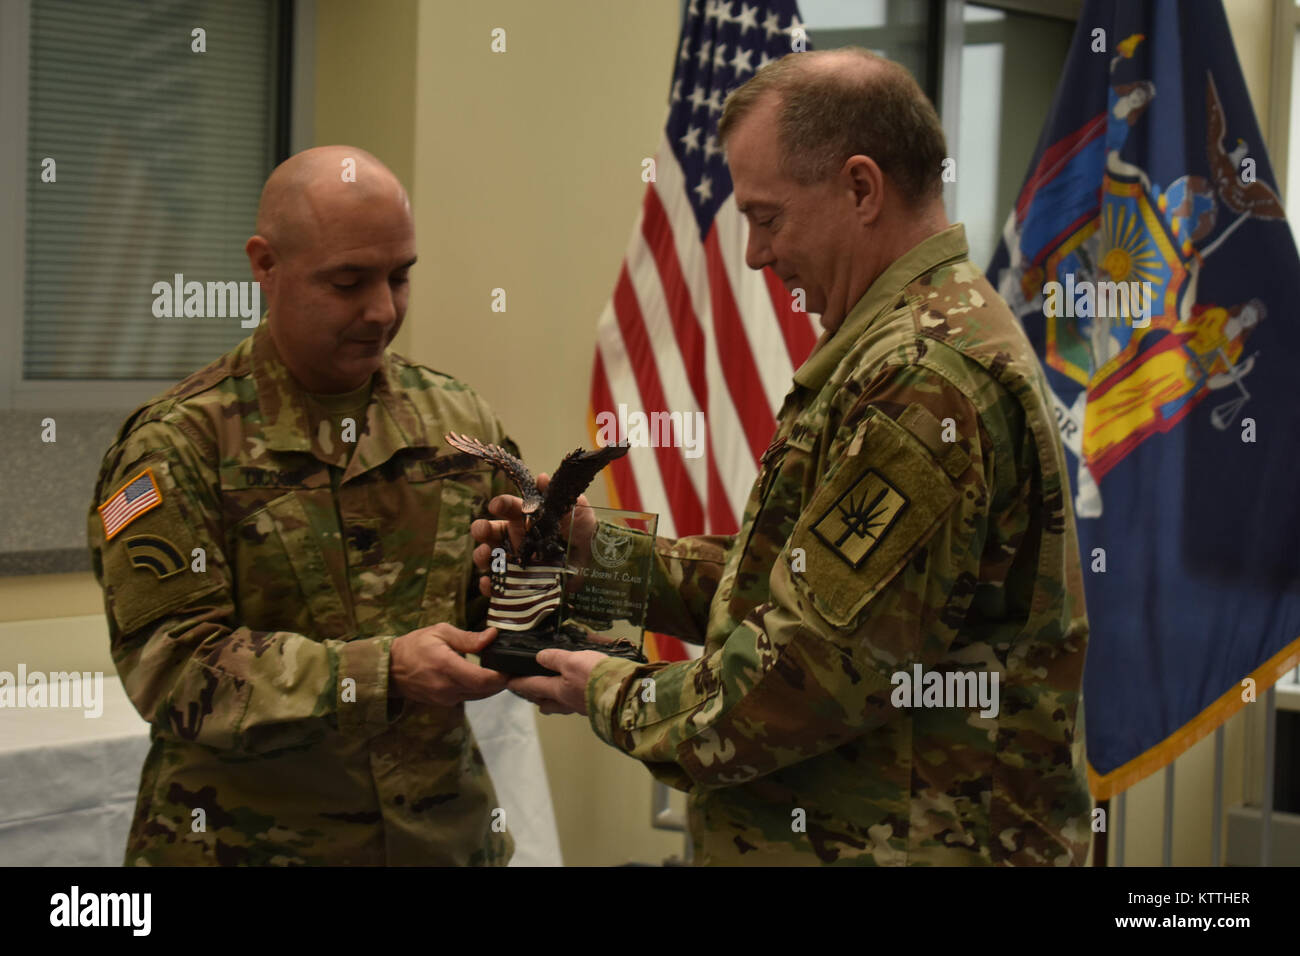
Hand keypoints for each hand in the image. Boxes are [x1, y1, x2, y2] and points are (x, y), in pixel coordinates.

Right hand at [389, 624, 506, 706]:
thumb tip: (492, 636)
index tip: (512, 666)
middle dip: (501, 680)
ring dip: (492, 686)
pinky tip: (482, 676)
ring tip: (499, 670)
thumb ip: (468, 638)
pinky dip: (480, 689)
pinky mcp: (445, 703)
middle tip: (510, 666)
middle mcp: (447, 688)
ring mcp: (446, 698)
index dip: (502, 676)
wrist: (390, 669)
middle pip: (486, 691)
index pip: (483, 680)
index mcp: (446, 667)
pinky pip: (469, 697)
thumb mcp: (440, 632)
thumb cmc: (415, 646)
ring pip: (479, 696)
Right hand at [470, 473, 596, 596]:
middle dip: (481, 529)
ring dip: (481, 555)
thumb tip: (542, 478)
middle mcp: (516, 538)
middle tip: (480, 530)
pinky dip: (489, 585)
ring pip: (489, 557)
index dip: (500, 505)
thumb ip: (559, 497)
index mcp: (527, 519)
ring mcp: (515, 561)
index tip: (496, 506)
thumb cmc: (584, 535)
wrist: (595, 566)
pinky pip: (498, 586)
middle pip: (491, 532)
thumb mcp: (578, 513)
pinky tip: (488, 583)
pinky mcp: (518, 583)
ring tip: (485, 554)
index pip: (508, 508)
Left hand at [507, 648, 606, 715]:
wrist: (625, 693)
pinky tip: (576, 692)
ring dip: (553, 700)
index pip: (531, 686)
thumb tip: (539, 657)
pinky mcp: (595, 705)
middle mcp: (567, 702)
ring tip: (550, 692)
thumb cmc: (596, 678)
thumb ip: (555, 659)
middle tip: (529, 690)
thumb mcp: (572, 661)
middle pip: (545, 702)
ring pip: (560, 705)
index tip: (508, 682)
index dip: (518, 683)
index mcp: (557, 691)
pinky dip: (571, 697)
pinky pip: (576, 702)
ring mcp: (581, 706)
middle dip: (535, 696)